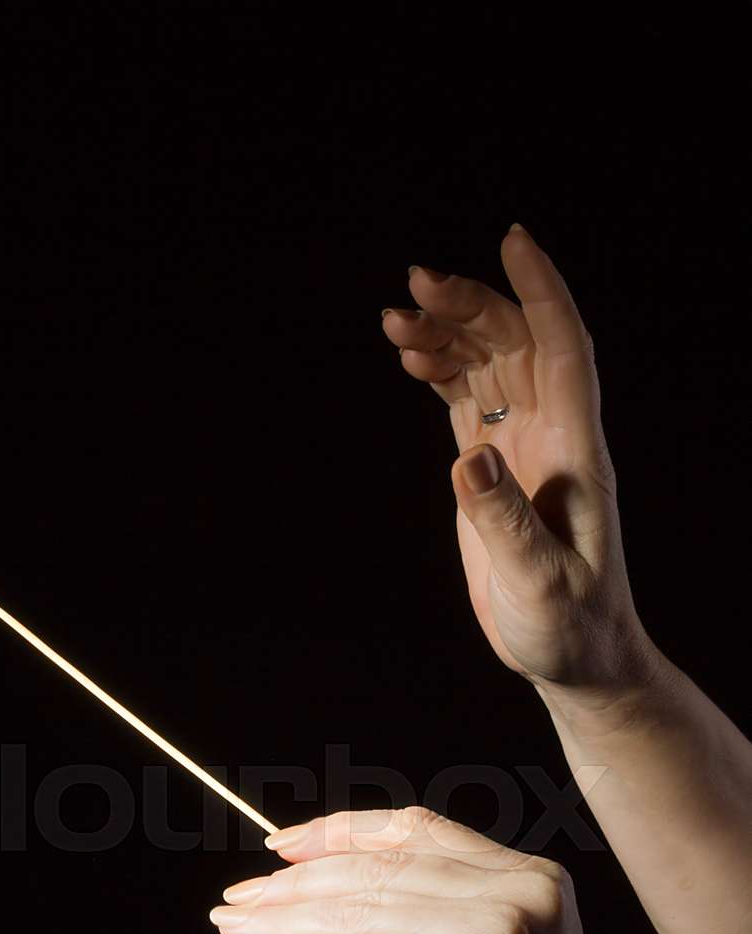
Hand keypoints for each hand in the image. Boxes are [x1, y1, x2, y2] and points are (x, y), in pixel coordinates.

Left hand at [210, 807, 651, 933]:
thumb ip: (448, 913)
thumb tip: (332, 882)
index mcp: (533, 880)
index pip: (417, 831)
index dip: (340, 832)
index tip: (280, 847)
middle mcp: (519, 896)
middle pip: (377, 871)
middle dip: (294, 884)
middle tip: (235, 899)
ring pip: (358, 914)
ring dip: (283, 921)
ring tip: (235, 928)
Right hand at [382, 226, 655, 695]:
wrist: (573, 653)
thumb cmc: (568, 625)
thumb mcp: (540, 581)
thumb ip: (506, 520)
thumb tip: (470, 457)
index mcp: (576, 451)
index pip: (564, 350)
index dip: (542, 293)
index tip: (513, 241)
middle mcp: (553, 436)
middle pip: (516, 343)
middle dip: (470, 304)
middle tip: (416, 285)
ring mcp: (523, 448)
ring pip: (488, 364)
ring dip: (447, 333)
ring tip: (396, 321)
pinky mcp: (494, 469)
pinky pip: (468, 400)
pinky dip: (440, 371)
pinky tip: (411, 357)